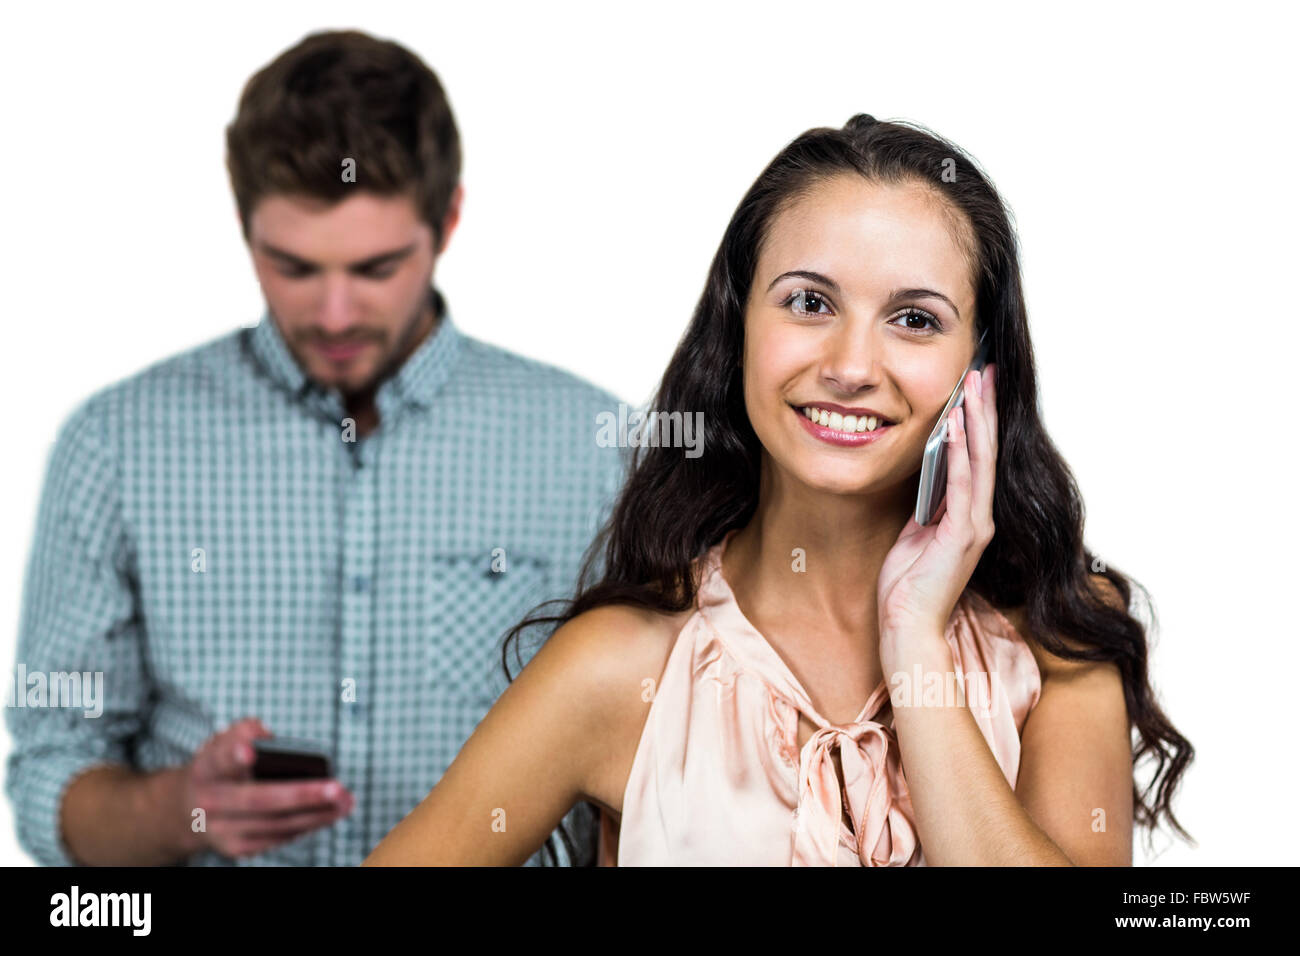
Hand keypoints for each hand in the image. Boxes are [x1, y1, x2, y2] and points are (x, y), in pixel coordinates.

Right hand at [179, 717, 353, 858]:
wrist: (189, 811)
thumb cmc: (221, 768)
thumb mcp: (222, 743)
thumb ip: (243, 731)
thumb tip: (263, 734)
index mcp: (206, 768)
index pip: (219, 759)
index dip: (234, 755)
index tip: (250, 750)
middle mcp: (210, 801)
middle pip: (259, 799)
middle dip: (301, 795)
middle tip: (337, 788)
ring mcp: (222, 829)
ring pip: (275, 824)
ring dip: (316, 815)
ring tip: (346, 802)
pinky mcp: (237, 847)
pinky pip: (278, 837)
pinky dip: (306, 826)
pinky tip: (329, 815)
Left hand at [878, 363, 998, 655]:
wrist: (907, 625)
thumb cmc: (907, 585)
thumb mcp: (915, 534)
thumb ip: (928, 505)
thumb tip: (927, 474)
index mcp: (968, 515)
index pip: (978, 456)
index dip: (979, 420)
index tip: (977, 385)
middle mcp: (979, 517)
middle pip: (986, 451)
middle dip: (985, 408)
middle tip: (985, 370)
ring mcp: (974, 526)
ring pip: (980, 461)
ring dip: (977, 421)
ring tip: (974, 385)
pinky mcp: (962, 536)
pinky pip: (963, 486)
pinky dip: (961, 454)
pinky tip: (957, 428)